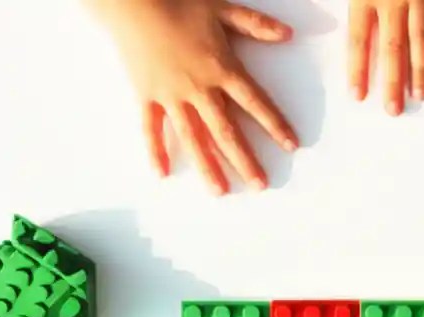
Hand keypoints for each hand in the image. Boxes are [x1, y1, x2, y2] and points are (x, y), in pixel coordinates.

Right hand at [89, 0, 298, 193]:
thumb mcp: (221, 9)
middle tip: (260, 185)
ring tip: (221, 191)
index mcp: (222, 68)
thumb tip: (288, 35)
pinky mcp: (146, 95)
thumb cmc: (178, 2)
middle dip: (245, 160)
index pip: (255, 102)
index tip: (292, 146)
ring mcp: (171, 95)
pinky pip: (151, 128)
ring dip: (207, 166)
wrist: (132, 1)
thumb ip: (255, 24)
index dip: (275, 124)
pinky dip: (156, 150)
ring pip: (193, 137)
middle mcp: (199, 88)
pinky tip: (163, 173)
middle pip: (227, 130)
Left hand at [349, 0, 423, 114]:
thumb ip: (356, 2)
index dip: (358, 69)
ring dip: (421, 68)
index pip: (359, 40)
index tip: (358, 95)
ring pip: (421, 37)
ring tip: (421, 94)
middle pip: (392, 47)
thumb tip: (356, 30)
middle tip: (394, 109)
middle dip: (393, 82)